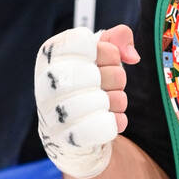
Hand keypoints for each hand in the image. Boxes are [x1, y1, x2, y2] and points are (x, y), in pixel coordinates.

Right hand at [34, 23, 139, 178]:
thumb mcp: (101, 54)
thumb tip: (132, 56)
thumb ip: (118, 38)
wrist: (73, 130)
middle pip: (102, 73)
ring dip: (117, 101)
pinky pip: (106, 127)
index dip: (108, 52)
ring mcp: (54, 114)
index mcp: (50, 56)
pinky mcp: (67, 140)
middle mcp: (46, 83)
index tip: (101, 61)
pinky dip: (116, 122)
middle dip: (116, 78)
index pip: (87, 42)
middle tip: (108, 84)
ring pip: (105, 101)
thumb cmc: (88, 84)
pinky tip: (107, 120)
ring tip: (107, 103)